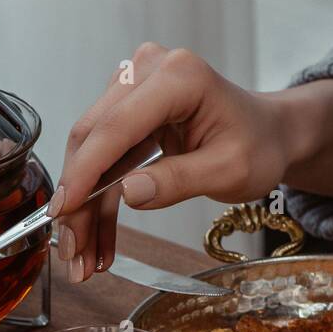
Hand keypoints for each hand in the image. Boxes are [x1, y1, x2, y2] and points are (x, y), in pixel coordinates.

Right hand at [52, 43, 289, 284]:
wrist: (268, 135)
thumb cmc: (258, 145)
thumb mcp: (230, 171)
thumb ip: (179, 180)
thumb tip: (129, 193)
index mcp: (178, 77)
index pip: (116, 127)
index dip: (84, 173)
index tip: (64, 212)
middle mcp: (148, 73)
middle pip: (92, 141)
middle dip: (77, 202)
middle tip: (72, 252)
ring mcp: (134, 90)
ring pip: (90, 155)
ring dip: (83, 210)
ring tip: (81, 258)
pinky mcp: (128, 113)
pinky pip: (102, 161)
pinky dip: (98, 203)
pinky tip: (96, 240)